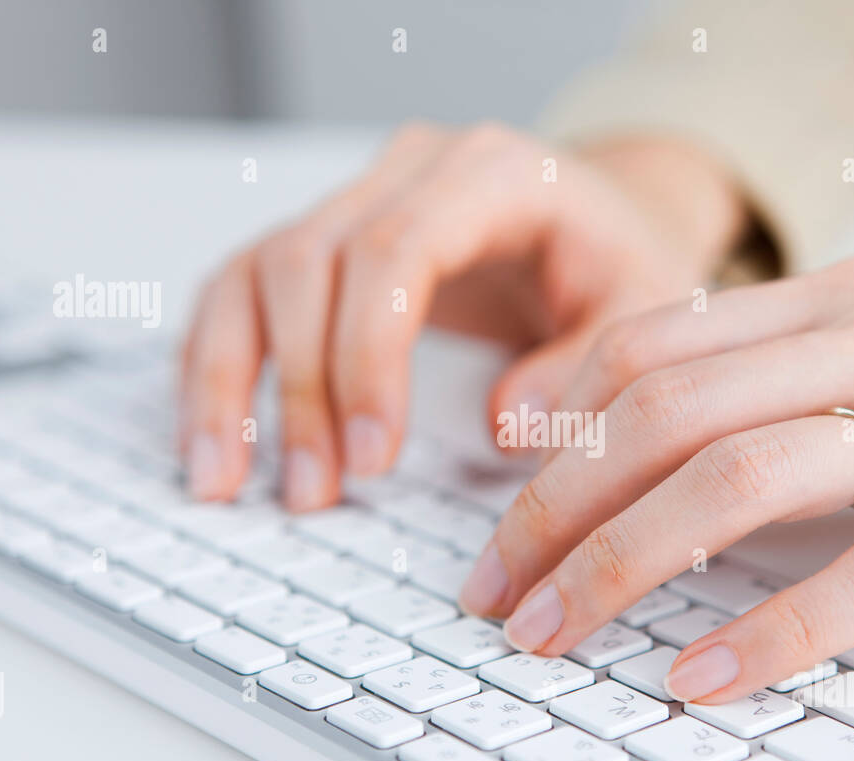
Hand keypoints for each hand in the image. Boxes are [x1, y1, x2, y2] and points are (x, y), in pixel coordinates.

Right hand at [179, 123, 746, 509]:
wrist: (601, 223)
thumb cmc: (619, 265)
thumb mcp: (642, 311)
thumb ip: (588, 367)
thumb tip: (506, 427)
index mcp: (492, 175)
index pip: (396, 251)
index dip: (367, 357)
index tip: (371, 458)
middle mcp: (409, 173)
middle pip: (307, 262)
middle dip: (300, 389)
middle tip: (315, 494)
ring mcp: (358, 200)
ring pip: (253, 274)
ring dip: (230, 383)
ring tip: (223, 482)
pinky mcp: (326, 241)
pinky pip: (242, 292)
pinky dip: (217, 366)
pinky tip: (211, 437)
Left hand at [459, 255, 853, 702]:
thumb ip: (786, 383)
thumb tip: (654, 448)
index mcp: (847, 299)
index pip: (654, 345)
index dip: (556, 430)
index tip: (503, 506)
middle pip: (670, 412)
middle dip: (557, 508)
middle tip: (497, 589)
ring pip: (745, 476)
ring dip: (626, 562)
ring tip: (556, 632)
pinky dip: (777, 629)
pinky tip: (703, 674)